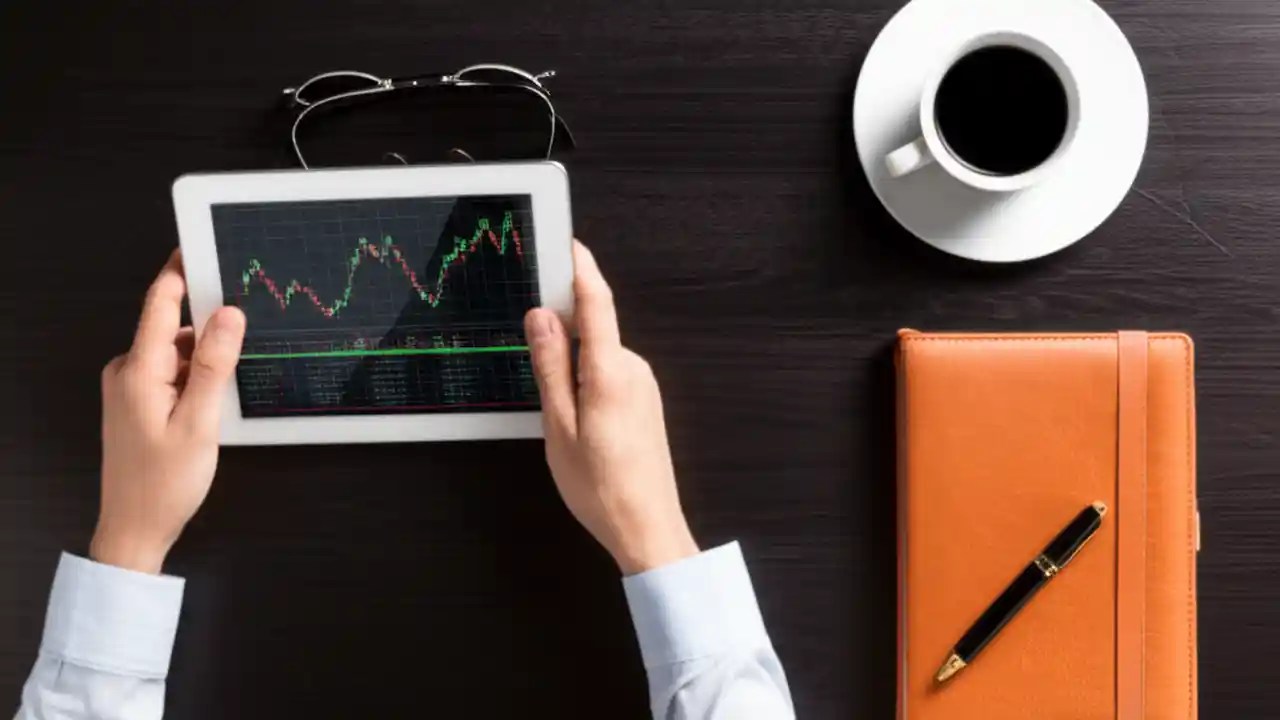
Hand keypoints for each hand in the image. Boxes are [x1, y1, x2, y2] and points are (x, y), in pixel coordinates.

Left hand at [91, 251, 245, 573]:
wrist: (134, 530)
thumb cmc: (163, 485)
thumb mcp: (199, 422)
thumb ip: (214, 364)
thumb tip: (229, 315)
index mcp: (137, 370)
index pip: (160, 301)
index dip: (182, 270)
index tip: (203, 246)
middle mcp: (126, 372)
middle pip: (173, 326)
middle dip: (210, 325)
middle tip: (246, 329)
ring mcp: (129, 387)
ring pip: (175, 352)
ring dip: (204, 359)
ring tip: (227, 391)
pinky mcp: (136, 403)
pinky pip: (171, 373)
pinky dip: (195, 378)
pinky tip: (212, 403)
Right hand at [524, 242, 697, 574]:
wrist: (648, 528)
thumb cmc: (602, 489)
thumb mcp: (560, 427)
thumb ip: (550, 367)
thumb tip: (542, 318)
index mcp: (611, 372)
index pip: (597, 301)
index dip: (580, 266)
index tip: (566, 242)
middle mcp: (634, 370)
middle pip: (593, 327)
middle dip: (560, 330)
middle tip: (528, 350)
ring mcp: (643, 384)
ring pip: (597, 353)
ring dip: (570, 363)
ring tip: (553, 409)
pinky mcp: (644, 399)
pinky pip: (607, 372)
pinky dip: (584, 379)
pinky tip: (573, 415)